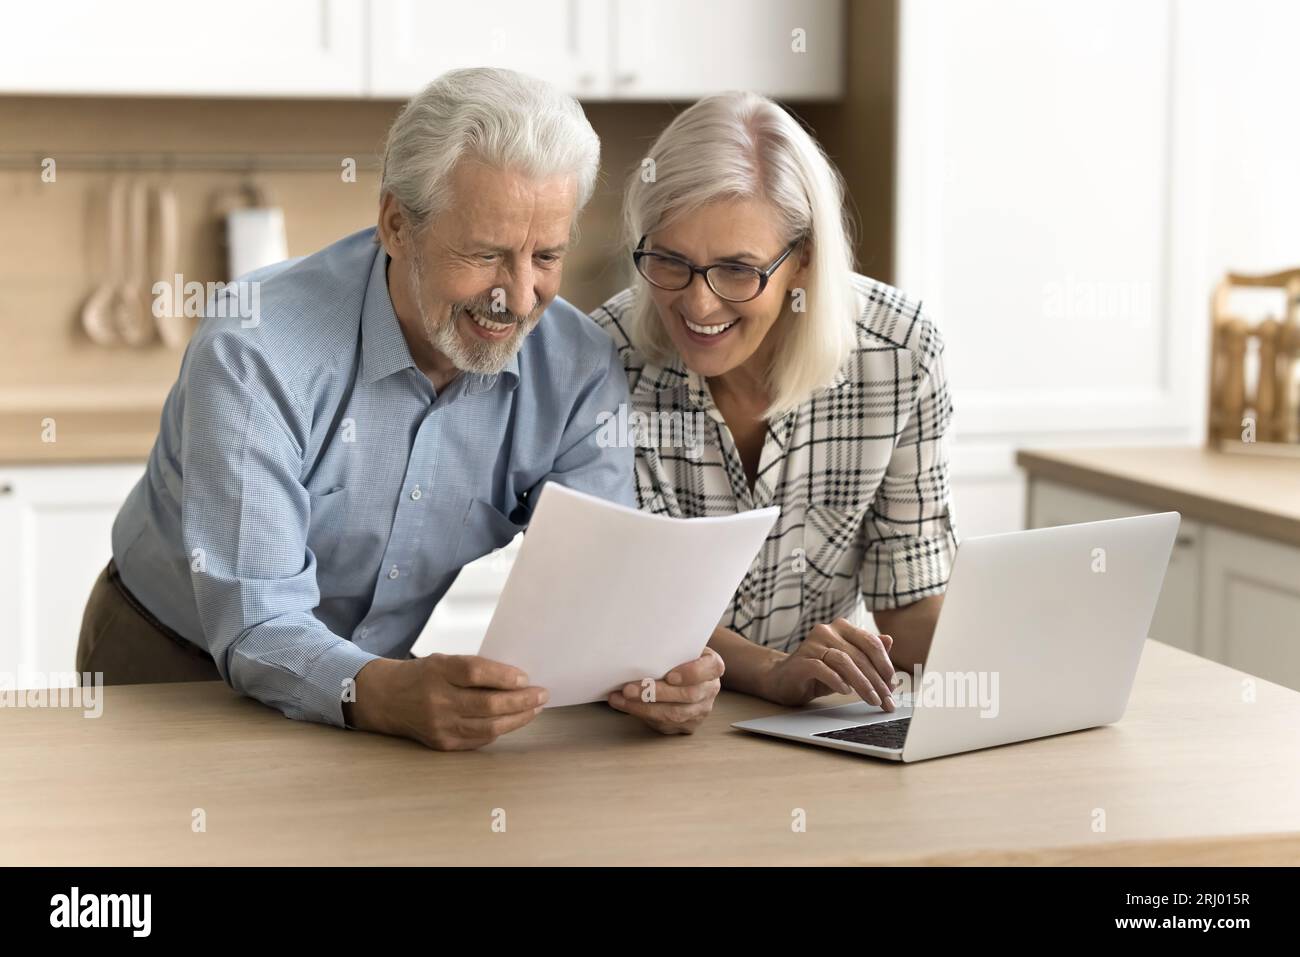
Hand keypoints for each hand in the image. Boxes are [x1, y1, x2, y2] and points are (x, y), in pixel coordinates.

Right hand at [347, 654, 547, 750]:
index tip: (526, 678)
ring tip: (535, 709)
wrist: (387, 699)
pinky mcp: (442, 743)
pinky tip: (513, 721)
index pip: (475, 673)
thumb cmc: (423, 675)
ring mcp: (440, 725)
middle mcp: (437, 700)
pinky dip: (500, 730)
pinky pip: (479, 739)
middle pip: (487, 704)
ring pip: (488, 727)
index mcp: (438, 671)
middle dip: (521, 701)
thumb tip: (516, 679)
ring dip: (517, 719)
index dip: (504, 676)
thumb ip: (475, 668)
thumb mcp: (444, 660)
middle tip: (542, 694)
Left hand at [607, 648, 724, 734]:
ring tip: (621, 699)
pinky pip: (666, 725)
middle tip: (629, 689)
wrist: (683, 673)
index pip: (709, 668)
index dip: (691, 673)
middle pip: (688, 695)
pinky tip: (625, 706)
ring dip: (643, 708)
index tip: (669, 676)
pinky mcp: (688, 725)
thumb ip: (669, 648)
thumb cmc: (678, 657)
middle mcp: (710, 689)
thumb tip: (640, 649)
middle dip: (655, 693)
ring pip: (675, 714)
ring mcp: (701, 710)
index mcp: (713, 666)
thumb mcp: (679, 647)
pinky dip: (642, 715)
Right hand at [758, 619, 896, 708]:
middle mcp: (827, 631)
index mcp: (842, 627)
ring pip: (844, 661)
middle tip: (886, 700)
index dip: (885, 664)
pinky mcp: (801, 660)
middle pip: (860, 655)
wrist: (783, 679)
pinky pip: (822, 668)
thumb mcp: (848, 663)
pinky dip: (837, 681)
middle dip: (877, 681)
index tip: (893, 685)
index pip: (871, 643)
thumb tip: (889, 641)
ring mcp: (812, 644)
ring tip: (872, 700)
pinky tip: (846, 692)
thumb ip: (866, 653)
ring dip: (862, 683)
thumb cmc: (818, 671)